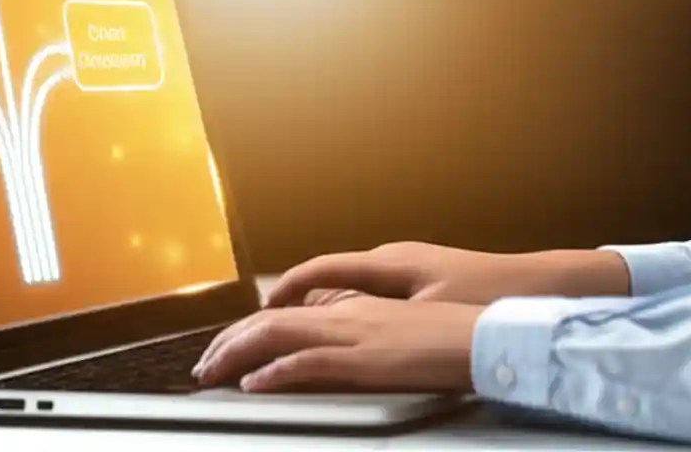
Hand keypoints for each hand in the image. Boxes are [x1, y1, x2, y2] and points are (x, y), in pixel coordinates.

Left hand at [192, 295, 480, 392]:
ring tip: (212, 372)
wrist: (486, 335)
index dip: (249, 331)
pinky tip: (254, 384)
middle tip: (204, 366)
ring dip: (237, 354)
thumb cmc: (451, 335)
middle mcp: (346, 314)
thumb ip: (362, 335)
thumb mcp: (397, 332)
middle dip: (229, 342)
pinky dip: (275, 373)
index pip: (286, 314)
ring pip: (277, 335)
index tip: (227, 349)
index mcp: (354, 307)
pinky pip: (308, 362)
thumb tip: (333, 349)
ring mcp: (354, 334)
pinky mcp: (365, 359)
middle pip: (270, 321)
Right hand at [266, 242, 629, 307]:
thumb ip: (377, 316)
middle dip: (291, 302)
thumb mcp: (425, 311)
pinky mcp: (420, 279)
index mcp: (388, 263)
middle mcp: (391, 258)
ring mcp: (406, 267)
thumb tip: (332, 323)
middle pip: (326, 278)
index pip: (320, 270)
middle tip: (261, 327)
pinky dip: (343, 308)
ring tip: (285, 331)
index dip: (285, 289)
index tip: (258, 310)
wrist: (537, 285)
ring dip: (315, 307)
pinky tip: (338, 328)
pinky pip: (368, 292)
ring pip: (346, 287)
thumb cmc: (485, 296)